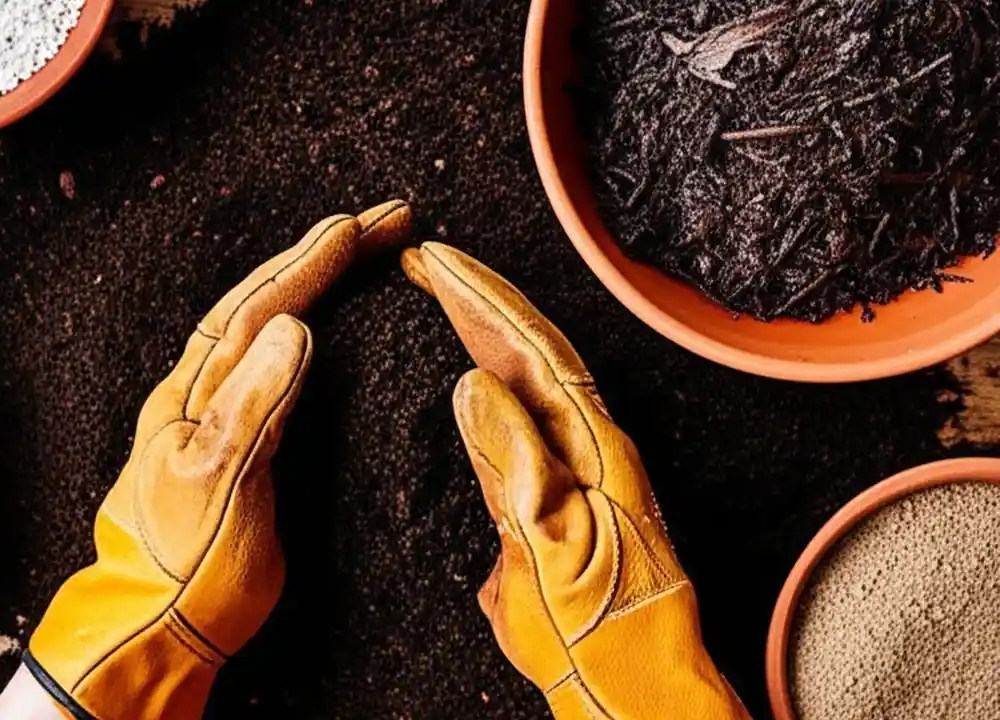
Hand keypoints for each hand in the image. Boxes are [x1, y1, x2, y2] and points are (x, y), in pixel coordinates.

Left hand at [25, 201, 410, 719]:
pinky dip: (305, 328)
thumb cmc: (186, 564)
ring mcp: (218, 415)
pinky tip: (325, 323)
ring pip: (268, 327)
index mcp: (195, 392)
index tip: (363, 225)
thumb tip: (295, 325)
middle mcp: (204, 391)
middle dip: (323, 255)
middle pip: (267, 302)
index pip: (261, 307)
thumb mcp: (222, 482)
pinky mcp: (240, 445)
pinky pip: (274, 366)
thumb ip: (256, 403)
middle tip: (385, 220)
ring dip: (314, 282)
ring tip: (360, 248)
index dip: (313, 262)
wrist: (160, 627)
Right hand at [402, 243, 748, 719]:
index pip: (531, 350)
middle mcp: (590, 447)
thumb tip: (474, 384)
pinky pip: (520, 421)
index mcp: (593, 449)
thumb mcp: (552, 553)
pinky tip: (473, 376)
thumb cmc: (605, 635)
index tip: (436, 262)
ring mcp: (576, 469)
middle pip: (529, 350)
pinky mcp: (558, 499)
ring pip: (526, 379)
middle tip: (426, 261)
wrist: (635, 692)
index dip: (482, 299)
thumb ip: (516, 467)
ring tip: (443, 293)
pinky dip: (490, 382)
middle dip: (476, 298)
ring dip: (484, 330)